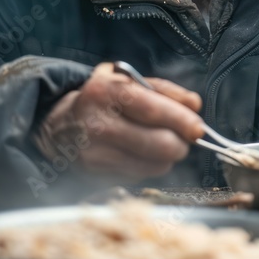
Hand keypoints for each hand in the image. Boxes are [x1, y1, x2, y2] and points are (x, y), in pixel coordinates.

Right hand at [35, 62, 203, 181]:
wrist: (59, 126)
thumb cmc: (102, 99)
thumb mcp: (127, 82)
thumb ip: (163, 90)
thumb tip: (195, 104)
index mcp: (106, 92)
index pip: (152, 110)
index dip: (181, 120)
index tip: (198, 128)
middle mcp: (98, 124)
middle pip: (157, 144)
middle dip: (180, 144)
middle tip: (185, 139)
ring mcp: (95, 154)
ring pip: (153, 165)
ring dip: (168, 158)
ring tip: (164, 145)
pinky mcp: (97, 175)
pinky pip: (140, 176)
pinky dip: (150, 167)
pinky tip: (142, 154)